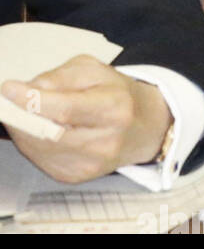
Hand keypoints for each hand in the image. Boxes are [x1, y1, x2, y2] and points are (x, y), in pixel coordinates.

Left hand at [1, 55, 171, 182]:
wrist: (144, 128)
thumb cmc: (119, 95)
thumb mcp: (97, 71)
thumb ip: (62, 76)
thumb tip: (29, 89)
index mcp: (115, 108)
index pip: (67, 108)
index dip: (33, 100)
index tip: (9, 89)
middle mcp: (104, 142)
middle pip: (48, 134)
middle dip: (21, 116)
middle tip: (9, 101)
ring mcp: (89, 165)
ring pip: (38, 149)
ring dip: (23, 129)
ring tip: (25, 112)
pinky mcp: (76, 177)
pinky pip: (40, 160)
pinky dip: (31, 143)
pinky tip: (38, 129)